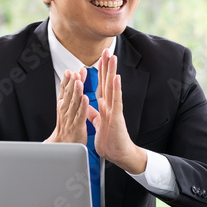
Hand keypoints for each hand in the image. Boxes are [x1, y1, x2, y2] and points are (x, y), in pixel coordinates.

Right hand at [45, 68, 89, 144]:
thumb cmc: (67, 125)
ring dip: (76, 90)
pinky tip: (85, 98)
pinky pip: (81, 115)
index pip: (65, 90)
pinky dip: (83, 106)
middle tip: (75, 72)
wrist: (64, 144)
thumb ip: (70, 96)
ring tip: (79, 80)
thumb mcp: (66, 108)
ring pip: (74, 102)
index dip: (68, 80)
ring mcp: (71, 118)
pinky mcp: (78, 126)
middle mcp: (65, 110)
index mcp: (63, 105)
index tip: (71, 70)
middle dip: (72, 82)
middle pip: (69, 93)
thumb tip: (73, 82)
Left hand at [90, 49, 146, 174]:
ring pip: (112, 87)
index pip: (100, 86)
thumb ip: (94, 114)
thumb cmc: (110, 142)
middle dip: (106, 66)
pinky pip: (116, 101)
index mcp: (104, 107)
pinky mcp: (117, 117)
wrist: (119, 155)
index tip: (99, 59)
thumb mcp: (98, 125)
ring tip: (112, 58)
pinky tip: (116, 78)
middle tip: (107, 51)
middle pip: (107, 82)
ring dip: (112, 72)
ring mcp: (114, 110)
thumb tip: (87, 106)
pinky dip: (116, 89)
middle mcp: (110, 105)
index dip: (99, 72)